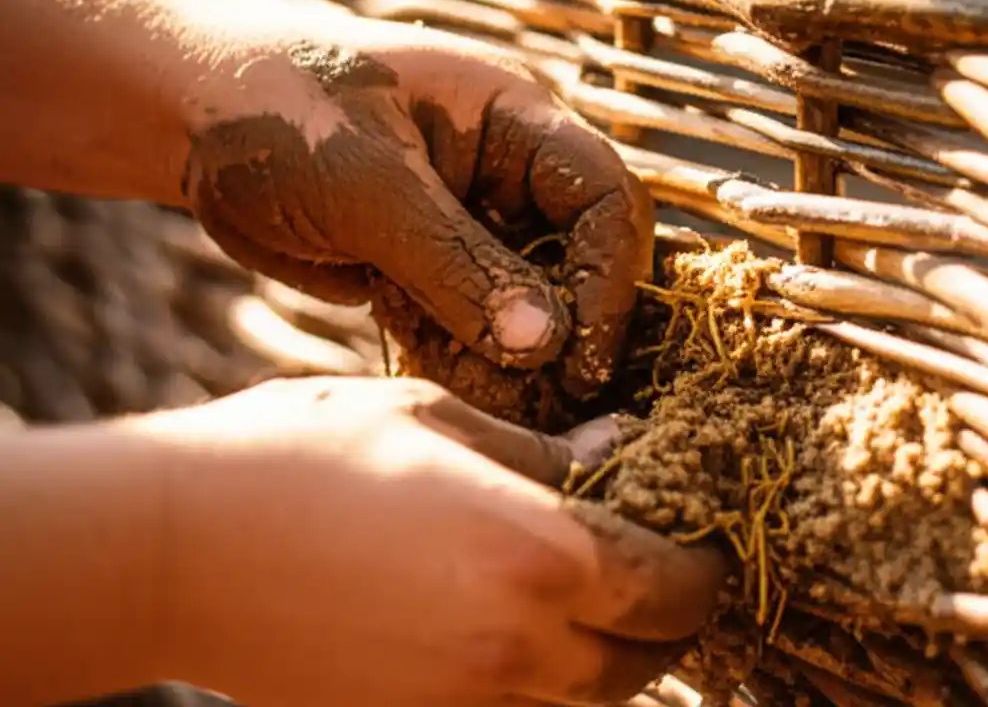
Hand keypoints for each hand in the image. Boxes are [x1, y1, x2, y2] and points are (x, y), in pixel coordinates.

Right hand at [135, 376, 723, 705]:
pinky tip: (515, 636)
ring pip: (589, 703)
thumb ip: (546, 453)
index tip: (701, 543)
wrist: (173, 550)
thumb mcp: (434, 418)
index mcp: (536, 556)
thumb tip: (622, 455)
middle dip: (665, 619)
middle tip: (650, 570)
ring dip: (608, 660)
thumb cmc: (300, 457)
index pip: (678, 590)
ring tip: (587, 604)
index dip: (705, 568)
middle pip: (647, 662)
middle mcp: (517, 648)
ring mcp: (466, 704)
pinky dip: (541, 688)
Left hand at [180, 0, 653, 394]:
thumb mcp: (370, 187)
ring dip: (512, 361)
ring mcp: (469, 227)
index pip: (606, 199)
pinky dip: (462, 363)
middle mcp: (507, 177)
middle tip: (553, 402)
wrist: (188, 122)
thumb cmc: (278, 112)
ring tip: (496, 406)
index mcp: (515, 122)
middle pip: (578, 261)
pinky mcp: (430, 272)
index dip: (609, 278)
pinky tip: (441, 381)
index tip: (584, 354)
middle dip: (566, 332)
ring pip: (525, 307)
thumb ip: (459, 265)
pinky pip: (470, 328)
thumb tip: (546, 344)